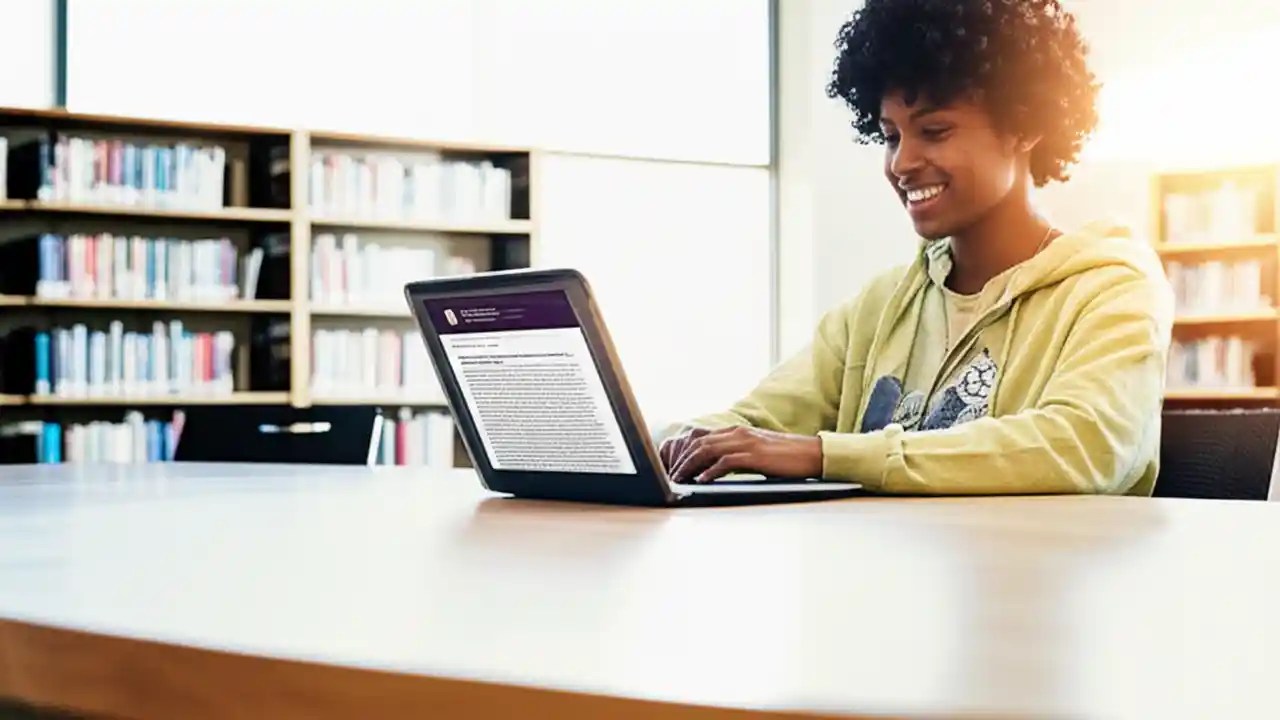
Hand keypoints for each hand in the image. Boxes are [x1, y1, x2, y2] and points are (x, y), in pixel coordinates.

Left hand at [666, 426, 822, 483]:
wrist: (811, 454)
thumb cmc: (784, 457)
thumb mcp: (754, 452)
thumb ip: (734, 455)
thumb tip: (712, 469)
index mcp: (735, 431)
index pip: (699, 437)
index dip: (682, 451)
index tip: (672, 467)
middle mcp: (737, 433)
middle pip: (698, 443)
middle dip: (680, 460)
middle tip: (670, 476)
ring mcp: (746, 443)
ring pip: (707, 450)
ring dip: (689, 466)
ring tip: (679, 480)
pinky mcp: (755, 456)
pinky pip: (726, 462)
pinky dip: (710, 472)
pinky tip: (702, 481)